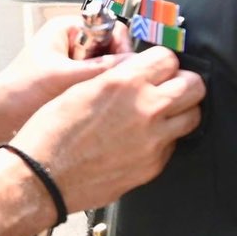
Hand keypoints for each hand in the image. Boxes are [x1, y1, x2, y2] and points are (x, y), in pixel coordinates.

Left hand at [0, 15, 129, 162]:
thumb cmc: (16, 93)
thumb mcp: (63, 78)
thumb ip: (101, 69)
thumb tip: (138, 65)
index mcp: (67, 29)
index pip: (111, 27)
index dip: (122, 46)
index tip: (127, 68)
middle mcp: (72, 46)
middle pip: (112, 51)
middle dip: (115, 70)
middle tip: (115, 89)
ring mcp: (72, 69)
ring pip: (105, 73)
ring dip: (106, 87)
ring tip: (103, 103)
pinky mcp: (71, 90)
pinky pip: (96, 90)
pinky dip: (99, 99)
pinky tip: (100, 113)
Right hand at [10, 48, 204, 211]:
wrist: (42, 177)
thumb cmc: (51, 133)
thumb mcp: (80, 88)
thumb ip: (117, 77)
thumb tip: (138, 71)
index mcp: (125, 83)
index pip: (169, 58)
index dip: (162, 62)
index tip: (157, 67)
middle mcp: (146, 109)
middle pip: (194, 86)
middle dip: (184, 82)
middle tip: (170, 86)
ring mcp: (153, 141)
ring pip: (193, 116)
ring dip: (181, 111)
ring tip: (162, 113)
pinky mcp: (152, 166)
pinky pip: (172, 145)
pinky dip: (164, 139)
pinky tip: (142, 139)